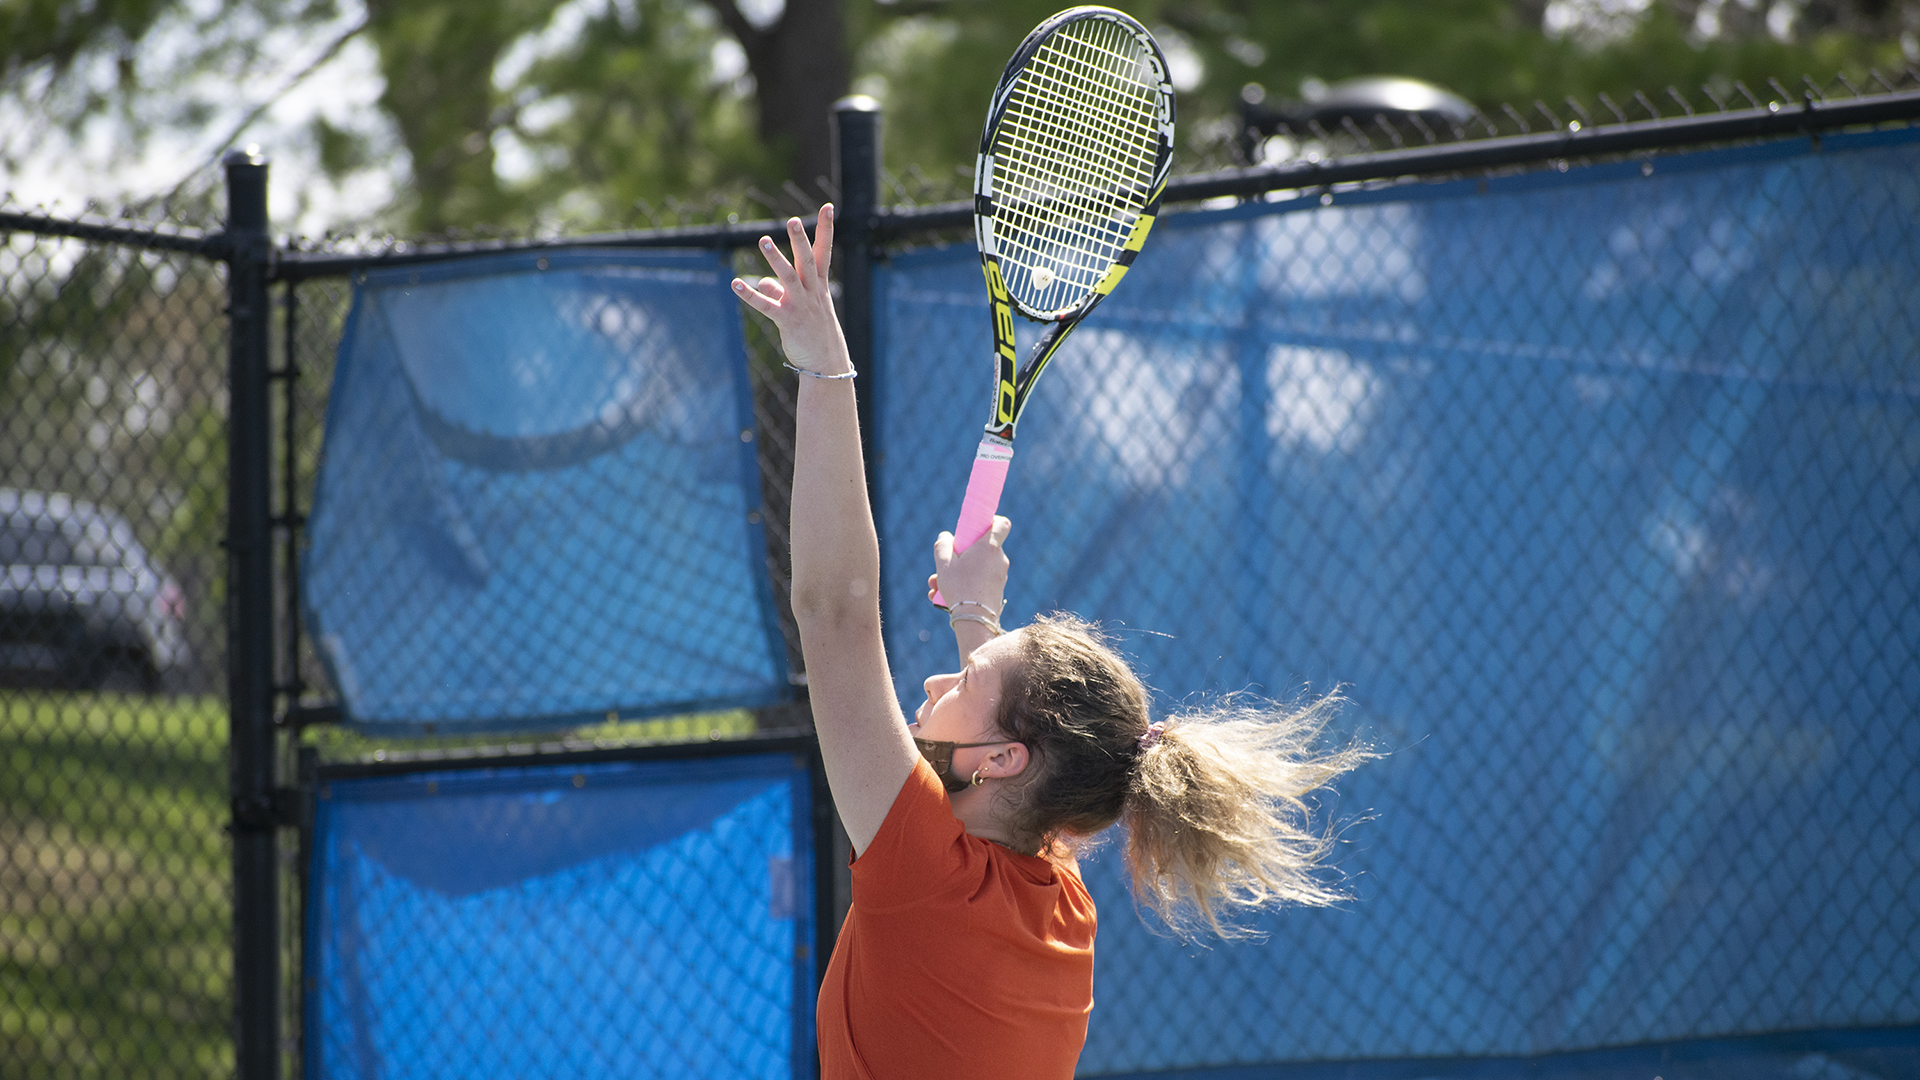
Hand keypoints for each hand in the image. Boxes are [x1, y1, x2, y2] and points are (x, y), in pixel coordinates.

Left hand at [732, 206, 849, 374]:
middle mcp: (811, 291)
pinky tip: (735, 284)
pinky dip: (750, 295)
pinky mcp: (787, 320)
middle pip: (806, 260)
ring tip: (763, 240)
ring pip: (787, 278)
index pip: (824, 251)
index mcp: (819, 284)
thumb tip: (763, 282)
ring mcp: (800, 305)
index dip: (826, 229)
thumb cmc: (816, 330)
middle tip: (794, 221)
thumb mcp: (804, 305)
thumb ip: (781, 289)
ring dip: (775, 259)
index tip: (828, 208)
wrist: (826, 361)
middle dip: (800, 240)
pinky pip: (766, 305)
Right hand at [926, 515, 1010, 615]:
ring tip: (936, 585)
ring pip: (976, 567)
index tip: (977, 526)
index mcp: (989, 546)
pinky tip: (941, 597)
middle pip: (982, 547)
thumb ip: (943, 544)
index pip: (1002, 524)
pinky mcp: (997, 590)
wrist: (974, 620)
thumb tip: (946, 536)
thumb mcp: (943, 563)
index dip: (992, 521)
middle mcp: (999, 559)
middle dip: (962, 553)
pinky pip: (978, 581)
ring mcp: (1000, 575)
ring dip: (957, 573)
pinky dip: (963, 585)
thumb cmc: (959, 587)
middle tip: (945, 564)